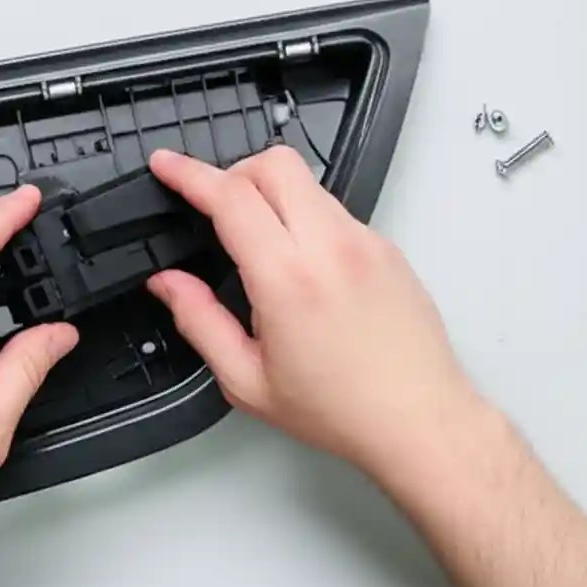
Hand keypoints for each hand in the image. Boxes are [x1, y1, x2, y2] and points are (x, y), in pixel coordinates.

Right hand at [146, 147, 476, 471]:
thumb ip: (200, 322)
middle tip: (215, 205)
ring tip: (261, 246)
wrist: (420, 422)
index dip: (190, 173)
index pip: (231, 197)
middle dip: (234, 171)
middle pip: (274, 164)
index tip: (166, 165)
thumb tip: (168, 284)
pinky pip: (334, 210)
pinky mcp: (387, 247)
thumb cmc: (342, 410)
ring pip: (307, 182)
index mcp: (288, 280)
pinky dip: (305, 218)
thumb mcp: (248, 381)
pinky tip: (302, 266)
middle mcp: (331, 248)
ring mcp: (366, 242)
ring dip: (272, 194)